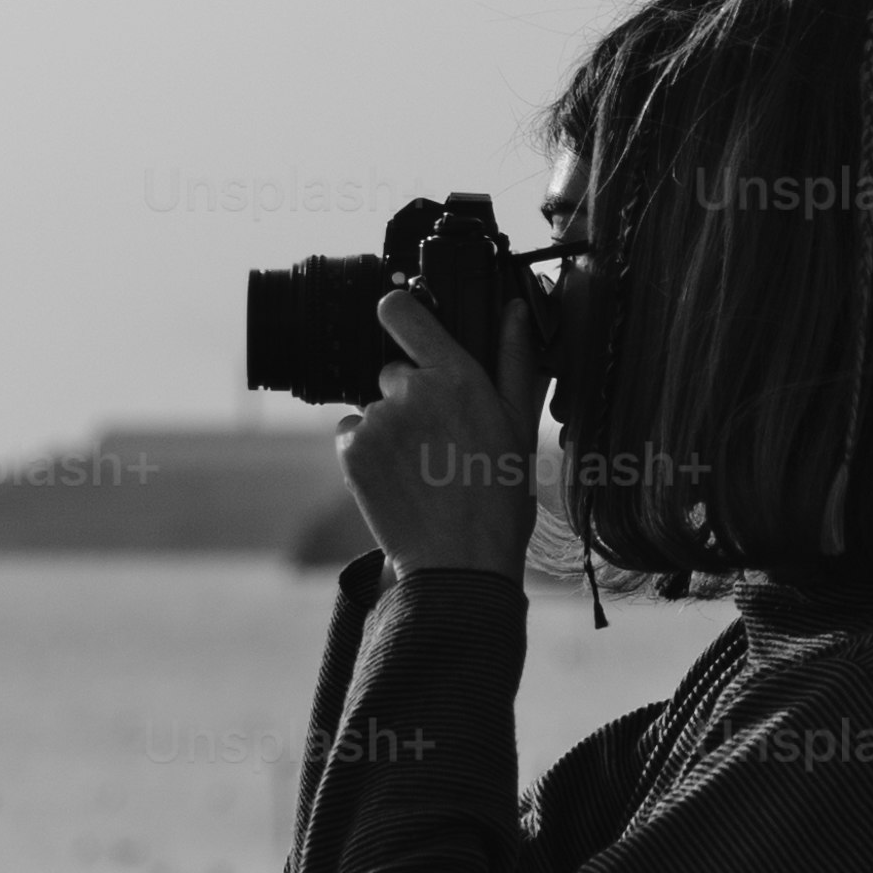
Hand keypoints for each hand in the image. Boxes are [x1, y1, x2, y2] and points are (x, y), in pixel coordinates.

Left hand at [335, 285, 542, 579]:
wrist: (459, 561)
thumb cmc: (499, 497)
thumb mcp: (520, 426)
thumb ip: (515, 361)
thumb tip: (517, 311)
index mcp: (457, 376)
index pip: (402, 312)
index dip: (400, 312)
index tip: (404, 321)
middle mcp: (411, 390)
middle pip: (395, 372)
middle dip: (412, 397)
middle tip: (440, 441)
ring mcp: (378, 420)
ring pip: (376, 408)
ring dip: (392, 430)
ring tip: (423, 469)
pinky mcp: (352, 450)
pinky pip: (353, 434)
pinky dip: (368, 452)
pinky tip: (399, 479)